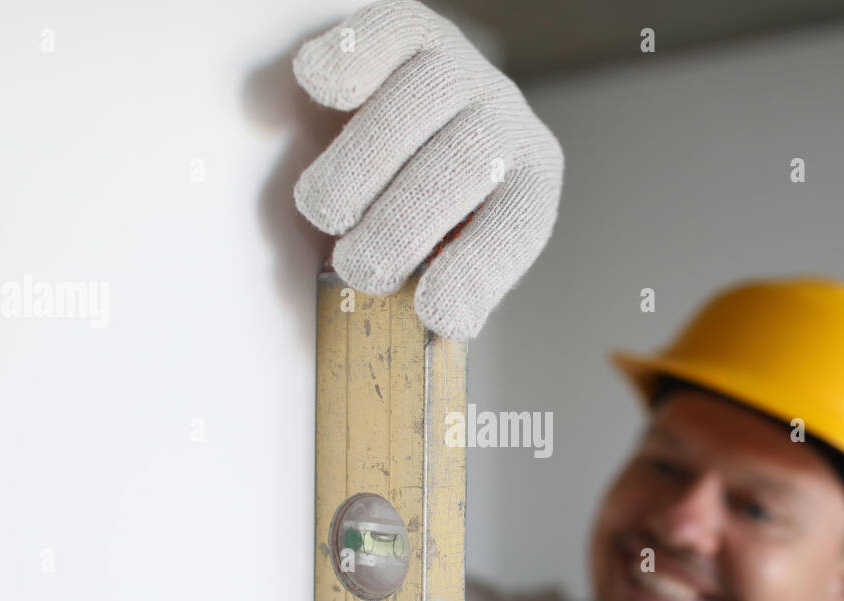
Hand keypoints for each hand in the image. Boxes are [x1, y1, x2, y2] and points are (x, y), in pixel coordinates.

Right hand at [292, 0, 563, 339]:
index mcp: (525, 187)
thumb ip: (429, 287)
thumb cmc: (405, 209)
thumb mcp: (430, 259)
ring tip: (325, 209)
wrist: (394, 120)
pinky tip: (317, 93)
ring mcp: (461, 69)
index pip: (520, 226)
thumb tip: (423, 328)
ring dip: (357, 168)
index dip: (478, 272)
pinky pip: (385, 36)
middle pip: (465, 163)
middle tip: (357, 266)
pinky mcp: (412, 28)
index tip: (431, 310)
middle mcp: (505, 122)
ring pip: (417, 103)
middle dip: (401, 227)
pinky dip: (345, 64)